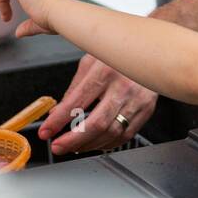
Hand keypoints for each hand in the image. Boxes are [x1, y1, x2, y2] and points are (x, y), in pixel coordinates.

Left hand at [39, 54, 157, 155]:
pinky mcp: (147, 109)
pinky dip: (108, 143)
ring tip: (74, 146)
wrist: (151, 50)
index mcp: (105, 70)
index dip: (58, 121)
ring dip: (89, 144)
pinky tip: (96, 142)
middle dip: (73, 140)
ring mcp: (137, 99)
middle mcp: (123, 86)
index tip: (46, 131)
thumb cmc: (119, 53)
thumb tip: (57, 113)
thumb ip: (74, 88)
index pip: (76, 102)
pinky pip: (126, 134)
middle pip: (97, 123)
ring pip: (112, 133)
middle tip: (58, 146)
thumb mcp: (91, 61)